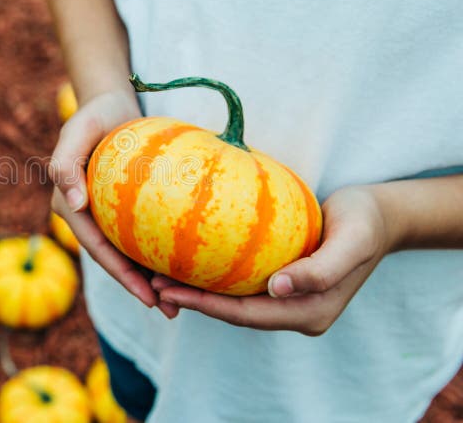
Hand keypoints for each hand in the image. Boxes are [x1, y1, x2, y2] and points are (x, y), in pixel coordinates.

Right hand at [49, 90, 179, 316]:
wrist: (109, 102)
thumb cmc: (93, 113)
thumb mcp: (75, 130)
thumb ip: (65, 165)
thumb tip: (73, 204)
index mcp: (70, 205)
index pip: (97, 248)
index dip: (121, 275)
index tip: (148, 297)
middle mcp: (86, 215)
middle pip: (113, 259)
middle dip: (139, 288)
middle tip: (170, 310)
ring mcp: (104, 213)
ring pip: (128, 252)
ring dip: (150, 278)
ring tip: (180, 300)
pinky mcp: (123, 207)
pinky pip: (141, 234)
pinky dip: (158, 251)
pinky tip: (184, 264)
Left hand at [152, 185, 400, 334]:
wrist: (379, 215)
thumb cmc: (365, 222)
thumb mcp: (352, 241)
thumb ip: (321, 270)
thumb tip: (278, 289)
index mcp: (309, 312)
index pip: (246, 315)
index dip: (206, 307)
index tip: (168, 291)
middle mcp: (293, 310)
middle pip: (233, 312)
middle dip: (192, 301)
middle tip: (151, 283)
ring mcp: (286, 297)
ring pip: (233, 299)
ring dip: (198, 289)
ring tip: (157, 272)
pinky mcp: (280, 279)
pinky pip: (240, 280)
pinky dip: (213, 272)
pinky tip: (187, 255)